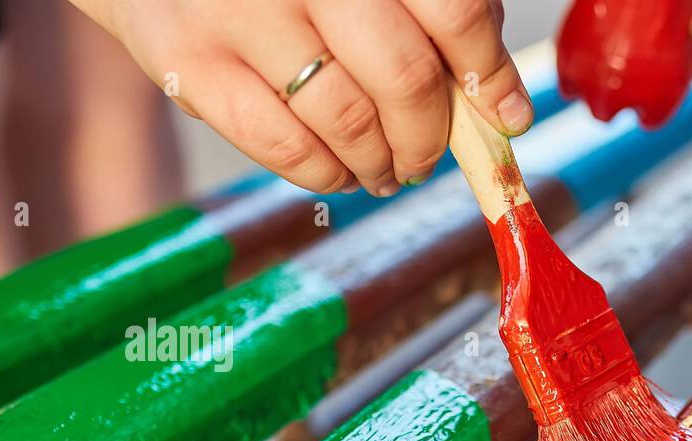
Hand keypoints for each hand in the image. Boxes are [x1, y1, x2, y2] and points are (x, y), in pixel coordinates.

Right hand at [70, 0, 532, 196]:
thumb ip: (426, 5)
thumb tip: (496, 98)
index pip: (453, 12)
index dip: (489, 75)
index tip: (505, 114)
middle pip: (405, 78)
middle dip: (431, 136)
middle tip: (430, 154)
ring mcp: (236, 12)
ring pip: (349, 122)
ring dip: (383, 163)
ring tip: (388, 167)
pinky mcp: (186, 60)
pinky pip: (284, 148)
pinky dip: (328, 174)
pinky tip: (340, 169)